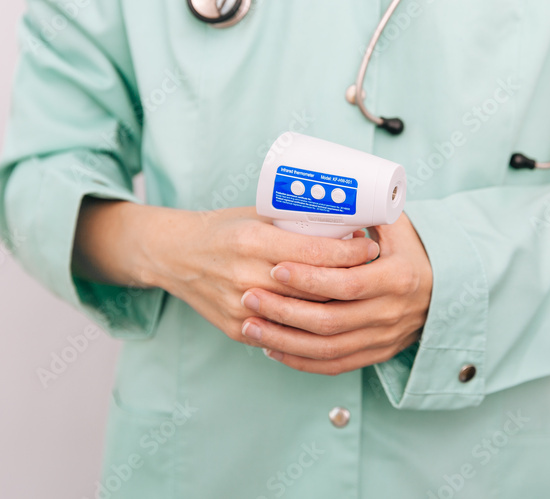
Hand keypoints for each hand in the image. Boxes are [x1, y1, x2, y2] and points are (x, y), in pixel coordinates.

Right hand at [72, 200, 378, 345]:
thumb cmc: (222, 229)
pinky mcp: (237, 328)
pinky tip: (332, 318)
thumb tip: (347, 221)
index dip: (348, 253)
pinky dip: (309, 327)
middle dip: (349, 281)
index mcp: (251, 241)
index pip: (313, 252)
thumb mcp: (257, 215)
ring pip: (302, 316)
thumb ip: (294, 222)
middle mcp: (244, 276)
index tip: (370, 247)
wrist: (174, 256)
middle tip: (375, 273)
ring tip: (361, 296)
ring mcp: (239, 307)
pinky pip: (283, 334)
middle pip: (312, 288)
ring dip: (335, 307)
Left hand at [238, 213, 432, 375]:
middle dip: (284, 310)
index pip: (348, 283)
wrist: (445, 291)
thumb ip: (366, 212)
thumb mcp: (398, 227)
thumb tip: (327, 193)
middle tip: (250, 295)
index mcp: (398, 278)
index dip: (310, 278)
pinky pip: (333, 365)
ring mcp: (382, 338)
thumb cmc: (411, 252)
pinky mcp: (374, 355)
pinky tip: (271, 348)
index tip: (277, 267)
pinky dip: (299, 361)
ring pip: (326, 349)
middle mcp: (390, 313)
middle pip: (330, 320)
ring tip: (250, 325)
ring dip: (284, 340)